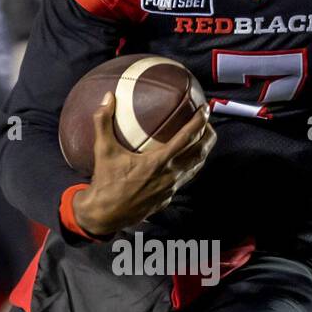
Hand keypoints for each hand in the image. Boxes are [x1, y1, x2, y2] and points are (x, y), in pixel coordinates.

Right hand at [73, 94, 215, 236]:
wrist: (105, 215)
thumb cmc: (105, 182)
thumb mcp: (103, 150)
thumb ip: (104, 122)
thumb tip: (108, 96)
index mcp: (158, 162)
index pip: (187, 138)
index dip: (199, 122)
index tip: (204, 109)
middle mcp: (170, 176)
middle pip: (200, 153)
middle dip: (208, 136)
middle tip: (208, 122)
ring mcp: (171, 189)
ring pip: (196, 168)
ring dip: (202, 152)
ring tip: (203, 139)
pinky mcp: (167, 198)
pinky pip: (185, 179)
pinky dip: (190, 166)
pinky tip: (185, 160)